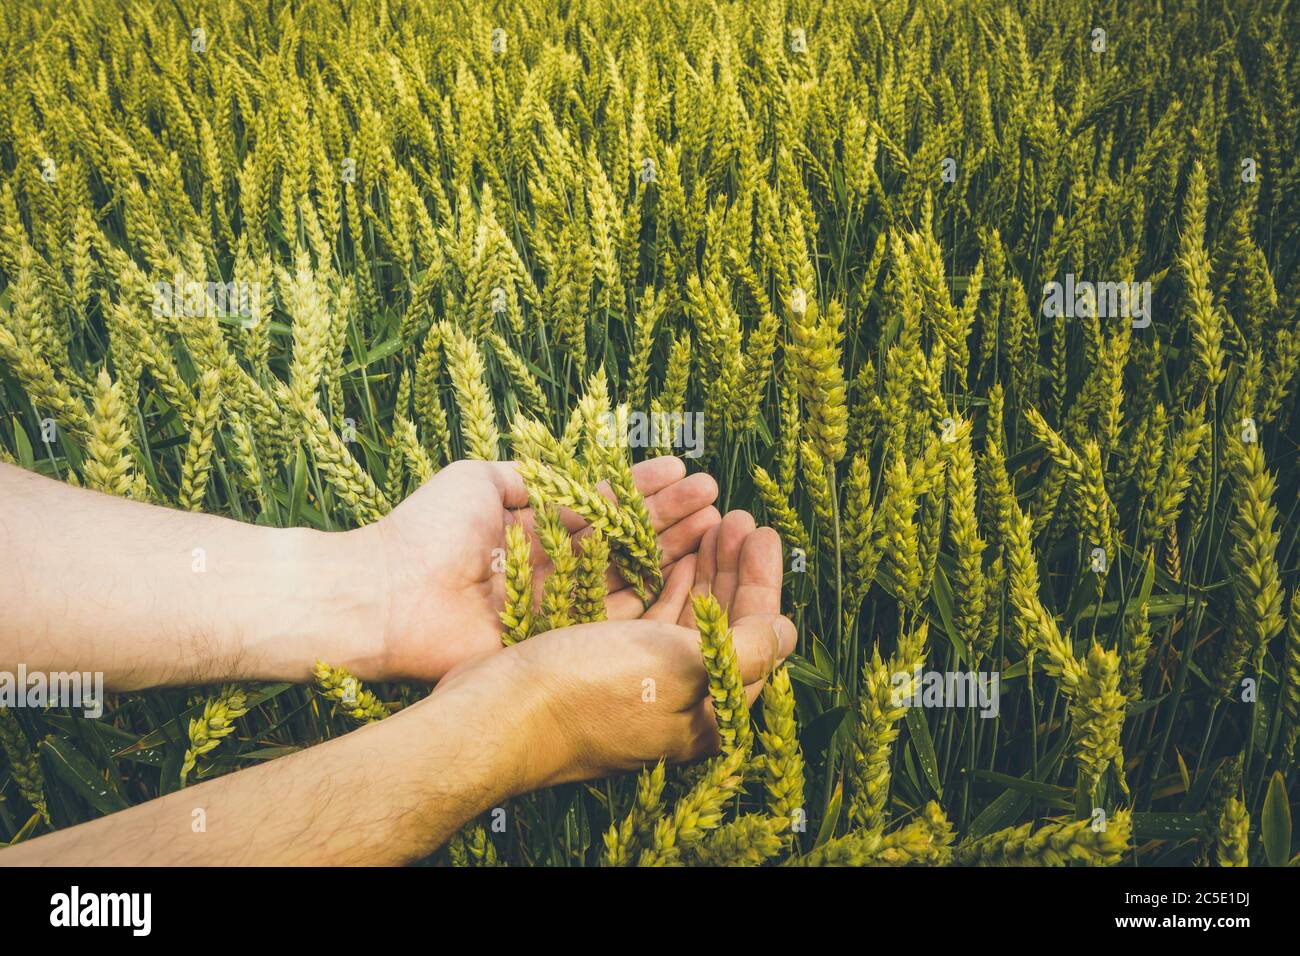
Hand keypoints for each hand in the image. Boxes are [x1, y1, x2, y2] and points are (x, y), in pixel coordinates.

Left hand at [360, 456, 721, 681]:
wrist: (387, 593)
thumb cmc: (425, 530)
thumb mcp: (478, 480)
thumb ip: (528, 478)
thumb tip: (566, 474)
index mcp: (532, 529)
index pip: (599, 506)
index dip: (640, 489)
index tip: (683, 471)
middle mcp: (551, 567)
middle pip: (622, 540)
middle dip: (669, 517)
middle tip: (715, 499)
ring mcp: (557, 604)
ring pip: (627, 575)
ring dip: (671, 549)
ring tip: (715, 524)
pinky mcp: (556, 639)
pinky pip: (610, 617)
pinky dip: (650, 595)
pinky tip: (687, 571)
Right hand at [434, 511, 795, 787]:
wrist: (500, 714)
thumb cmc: (595, 688)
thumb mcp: (688, 666)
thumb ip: (749, 648)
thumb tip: (788, 631)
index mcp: (712, 713)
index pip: (756, 636)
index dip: (761, 580)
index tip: (760, 530)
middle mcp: (683, 703)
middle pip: (723, 623)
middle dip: (731, 566)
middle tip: (734, 516)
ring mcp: (642, 685)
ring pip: (686, 616)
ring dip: (700, 566)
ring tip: (707, 521)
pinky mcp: (605, 668)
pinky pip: (648, 620)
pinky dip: (663, 582)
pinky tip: (665, 554)